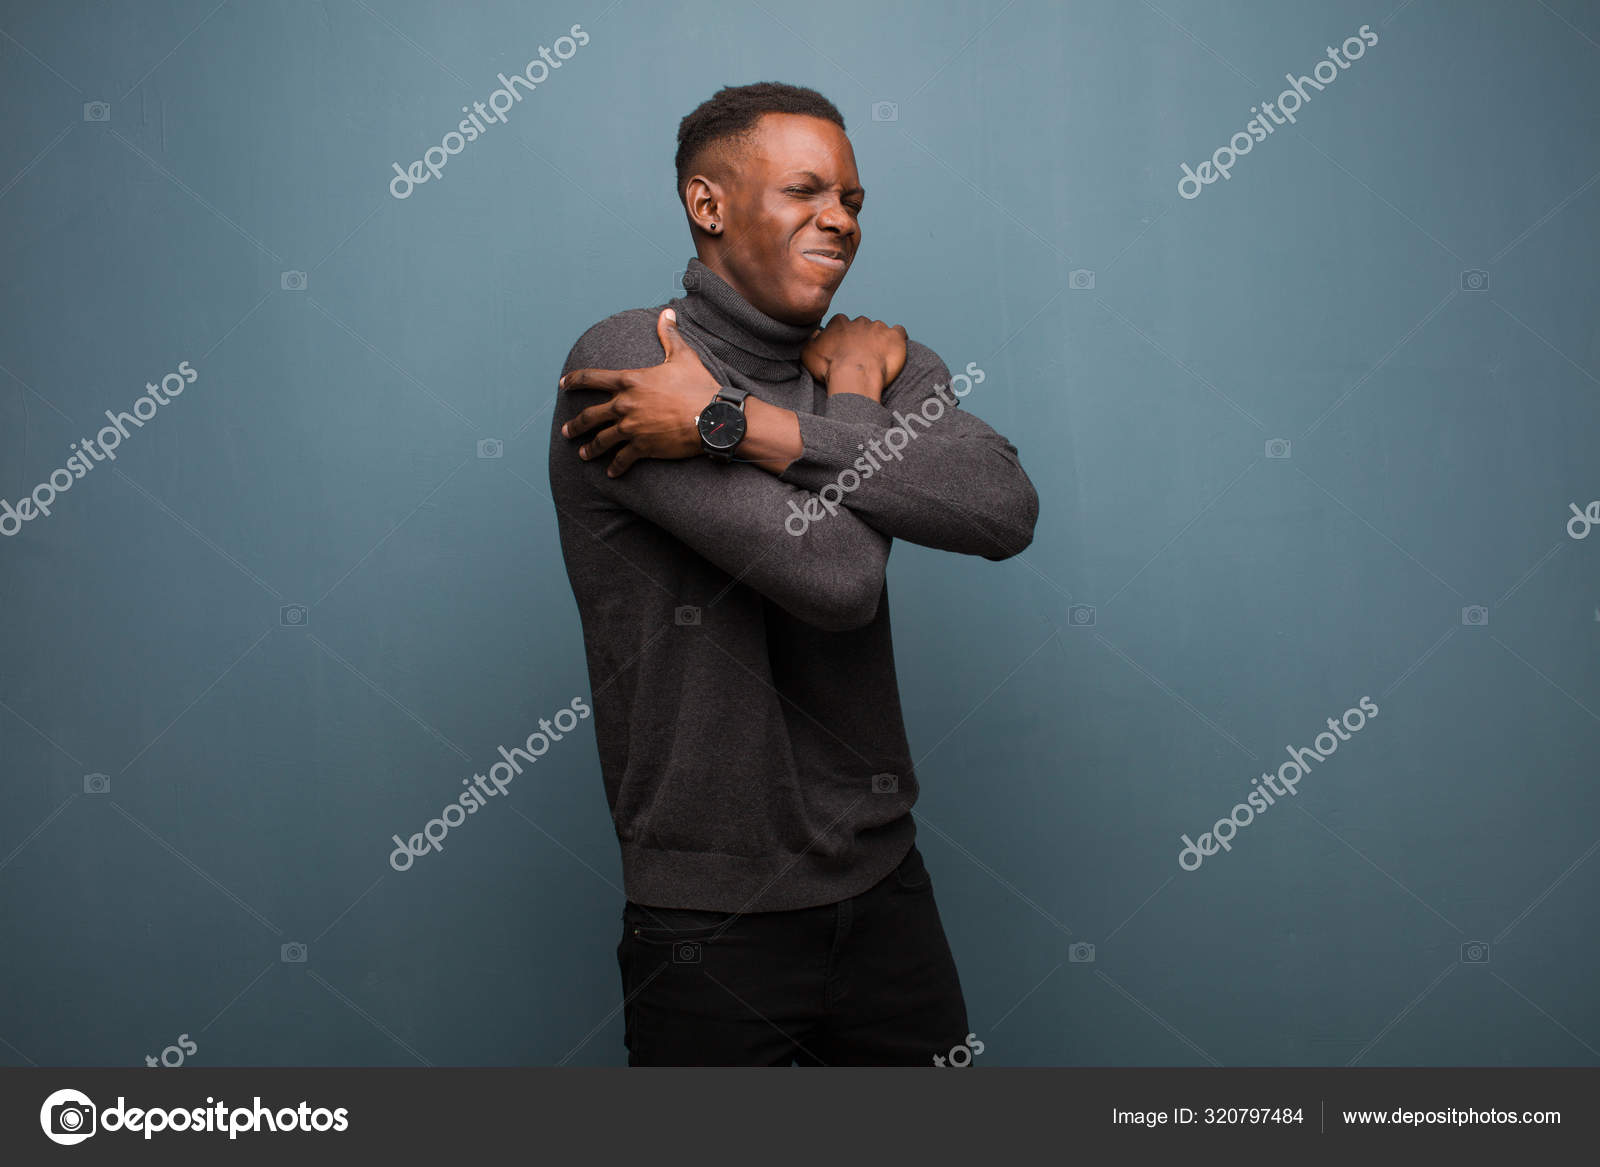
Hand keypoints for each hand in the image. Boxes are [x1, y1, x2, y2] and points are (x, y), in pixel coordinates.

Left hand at [560, 309, 719, 476]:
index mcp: (630, 381)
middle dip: (576, 425)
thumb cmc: (698, 385)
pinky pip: (622, 459)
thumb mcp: (683, 356)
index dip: (574, 380)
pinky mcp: (642, 447)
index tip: (562, 385)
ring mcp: (632, 428)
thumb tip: (667, 313)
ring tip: (583, 454)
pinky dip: (616, 467)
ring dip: (590, 448)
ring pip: (602, 440)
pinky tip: (611, 472)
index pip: (592, 379)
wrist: (712, 417)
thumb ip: (669, 335)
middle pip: (590, 415)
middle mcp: (625, 405)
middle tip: (567, 431)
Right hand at [801, 314, 907, 399]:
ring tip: (877, 358)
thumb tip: (815, 335)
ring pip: (880, 330)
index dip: (843, 337)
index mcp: (839, 323)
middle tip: (860, 357)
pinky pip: (900, 332)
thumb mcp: (808, 353)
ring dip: (879, 340)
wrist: (854, 377)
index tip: (844, 350)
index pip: (842, 324)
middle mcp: (859, 322)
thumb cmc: (831, 368)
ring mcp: (879, 327)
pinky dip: (898, 339)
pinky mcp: (895, 336)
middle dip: (862, 338)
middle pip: (862, 326)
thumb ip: (811, 340)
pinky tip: (894, 349)